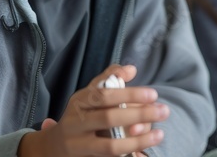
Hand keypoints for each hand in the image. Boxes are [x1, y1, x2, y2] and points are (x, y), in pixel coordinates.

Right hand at [19, 65, 168, 156]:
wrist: (53, 147)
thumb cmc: (79, 116)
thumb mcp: (88, 95)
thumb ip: (108, 79)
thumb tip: (131, 69)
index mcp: (79, 101)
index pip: (104, 95)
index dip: (129, 94)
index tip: (153, 94)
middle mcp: (77, 123)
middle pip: (108, 118)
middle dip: (138, 115)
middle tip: (163, 111)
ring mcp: (79, 145)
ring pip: (110, 146)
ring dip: (137, 141)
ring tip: (159, 134)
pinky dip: (128, 155)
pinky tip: (143, 153)